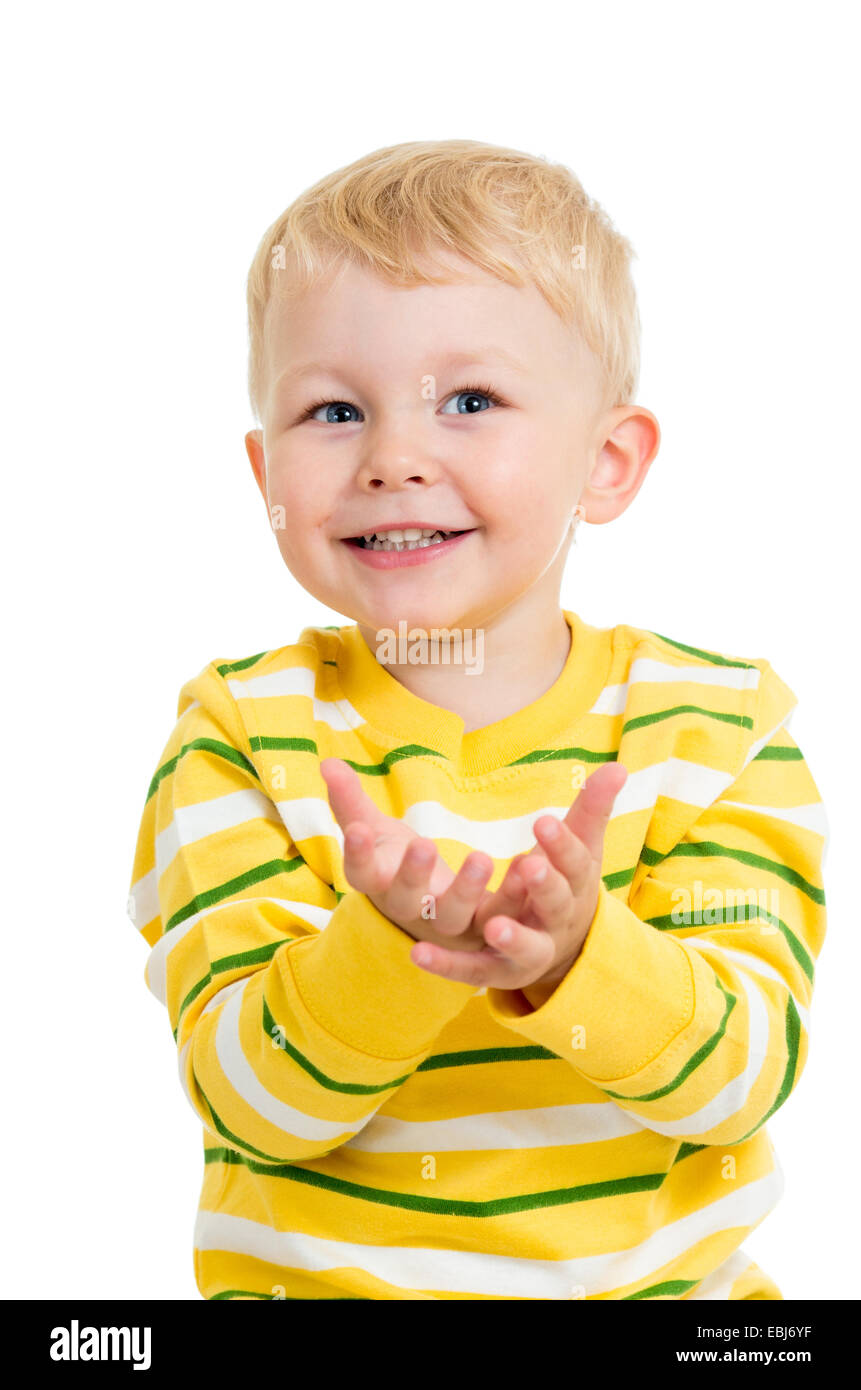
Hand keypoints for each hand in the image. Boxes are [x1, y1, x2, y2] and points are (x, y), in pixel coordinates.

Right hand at [320, 758, 495, 952]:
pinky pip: (497, 912)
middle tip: (423, 845)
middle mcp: (408, 908)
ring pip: (453, 914)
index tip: (357, 831)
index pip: (360, 872)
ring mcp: (444, 922)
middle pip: (406, 898)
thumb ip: (350, 800)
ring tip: (481, 857)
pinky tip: (529, 864)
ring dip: (467, 889)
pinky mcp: (480, 925)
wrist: (430, 913)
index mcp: (377, 882)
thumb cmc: (394, 863)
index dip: (357, 854)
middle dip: (413, 874)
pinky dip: (513, 893)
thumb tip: (327, 762)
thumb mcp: (372, 829)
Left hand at [409, 762, 628, 991]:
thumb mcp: (580, 846)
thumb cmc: (566, 883)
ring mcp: (527, 951)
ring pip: (523, 946)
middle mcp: (556, 922)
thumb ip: (592, 808)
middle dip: (545, 886)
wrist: (564, 947)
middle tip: (529, 864)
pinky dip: (446, 965)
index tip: (543, 822)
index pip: (575, 864)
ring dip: (510, 935)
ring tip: (493, 926)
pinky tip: (418, 954)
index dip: (561, 845)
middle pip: (555, 905)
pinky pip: (470, 970)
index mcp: (577, 887)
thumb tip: (619, 766)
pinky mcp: (493, 971)